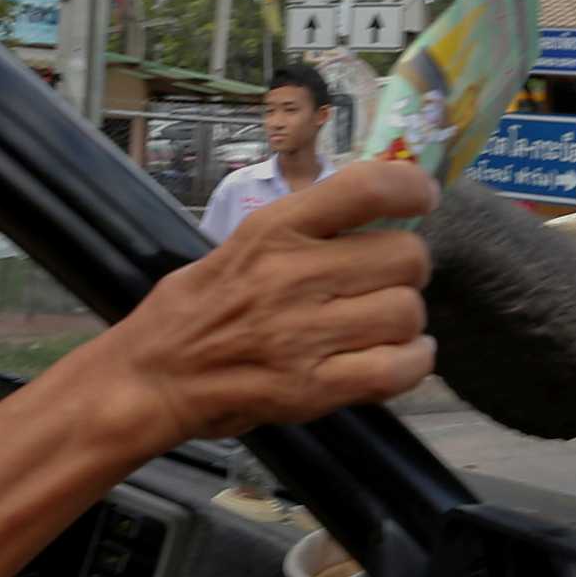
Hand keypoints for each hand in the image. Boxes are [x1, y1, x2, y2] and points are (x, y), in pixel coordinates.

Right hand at [99, 162, 436, 448]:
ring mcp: (303, 335)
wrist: (152, 376)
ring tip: (385, 323)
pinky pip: (397, 369)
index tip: (423, 197)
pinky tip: (402, 356)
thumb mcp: (243, 243)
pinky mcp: (312, 389)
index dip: (411, 187)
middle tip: (389, 279)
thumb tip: (380, 207)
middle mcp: (291, 276)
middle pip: (405, 257)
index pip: (366, 188)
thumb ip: (308, 228)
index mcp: (273, 230)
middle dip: (409, 268)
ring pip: (407, 313)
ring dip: (408, 320)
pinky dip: (413, 362)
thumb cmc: (197, 306)